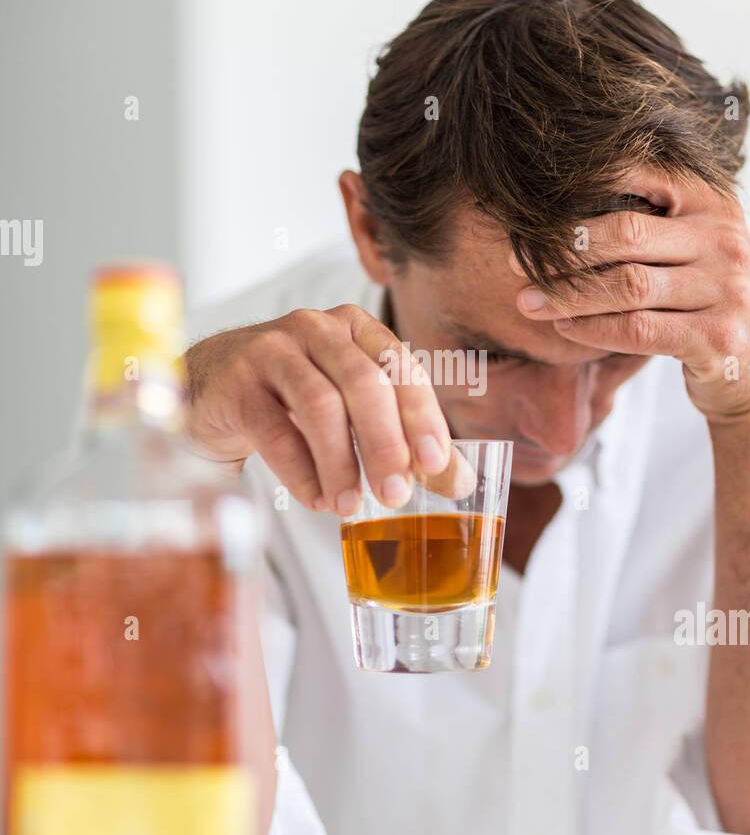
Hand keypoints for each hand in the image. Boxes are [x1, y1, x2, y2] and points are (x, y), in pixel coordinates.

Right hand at [183, 304, 451, 511]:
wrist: (206, 389)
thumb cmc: (289, 399)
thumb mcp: (348, 410)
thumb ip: (400, 440)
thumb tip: (458, 484)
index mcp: (355, 329)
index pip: (400, 368)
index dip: (422, 417)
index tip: (437, 465)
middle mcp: (316, 329)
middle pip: (363, 382)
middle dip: (386, 443)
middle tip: (397, 495)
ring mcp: (272, 350)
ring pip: (320, 405)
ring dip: (341, 463)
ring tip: (351, 505)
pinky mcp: (238, 382)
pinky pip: (275, 430)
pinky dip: (301, 471)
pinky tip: (316, 499)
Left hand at [512, 182, 749, 422]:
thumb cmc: (707, 302)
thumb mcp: (695, 249)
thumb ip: (651, 223)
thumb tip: (559, 204)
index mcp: (715, 204)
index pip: (645, 175)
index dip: (587, 181)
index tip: (535, 200)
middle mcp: (726, 239)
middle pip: (627, 232)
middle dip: (565, 248)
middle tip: (517, 261)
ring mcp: (727, 290)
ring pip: (628, 285)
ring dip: (568, 295)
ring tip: (527, 302)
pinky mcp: (717, 338)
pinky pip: (638, 330)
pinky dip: (593, 329)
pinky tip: (564, 327)